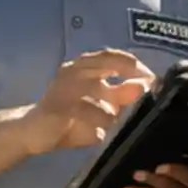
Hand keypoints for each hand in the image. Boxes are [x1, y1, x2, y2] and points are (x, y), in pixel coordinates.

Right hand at [18, 49, 154, 155]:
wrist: (34, 131)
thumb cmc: (71, 116)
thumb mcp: (102, 105)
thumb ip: (121, 96)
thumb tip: (145, 87)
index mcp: (85, 66)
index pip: (114, 55)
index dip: (136, 65)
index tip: (153, 80)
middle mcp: (74, 70)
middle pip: (106, 60)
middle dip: (130, 73)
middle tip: (147, 89)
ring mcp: (64, 87)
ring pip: (96, 87)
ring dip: (115, 103)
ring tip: (125, 116)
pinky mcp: (57, 107)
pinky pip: (84, 111)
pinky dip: (98, 121)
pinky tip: (105, 131)